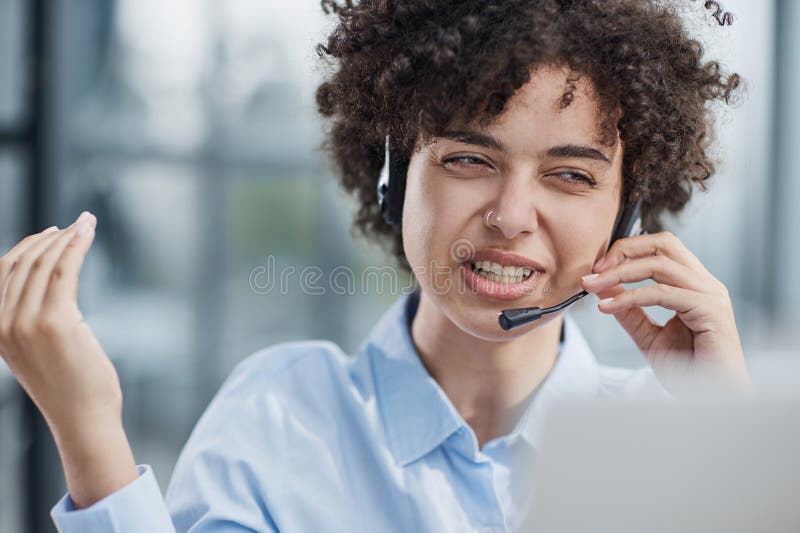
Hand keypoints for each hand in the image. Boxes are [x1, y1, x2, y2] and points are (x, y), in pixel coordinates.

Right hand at [0, 211, 137, 507]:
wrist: (83, 419)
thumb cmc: (71, 387)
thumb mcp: (37, 350)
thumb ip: (32, 320)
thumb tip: (49, 286)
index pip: (3, 272)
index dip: (28, 245)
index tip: (53, 231)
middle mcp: (1, 324)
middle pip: (23, 262)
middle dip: (51, 237)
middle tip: (77, 224)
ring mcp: (25, 322)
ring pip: (44, 263)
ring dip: (67, 237)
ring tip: (86, 223)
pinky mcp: (55, 321)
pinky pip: (64, 270)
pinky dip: (76, 245)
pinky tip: (88, 232)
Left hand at [579, 231, 750, 395]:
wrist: (712, 399)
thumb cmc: (687, 370)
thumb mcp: (648, 336)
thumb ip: (629, 311)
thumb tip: (602, 287)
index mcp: (694, 285)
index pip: (661, 247)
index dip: (627, 250)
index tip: (596, 267)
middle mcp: (705, 284)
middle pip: (664, 243)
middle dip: (624, 250)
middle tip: (594, 269)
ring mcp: (711, 296)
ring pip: (660, 265)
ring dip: (620, 273)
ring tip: (593, 285)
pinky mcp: (711, 311)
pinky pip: (663, 294)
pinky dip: (631, 297)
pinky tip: (608, 308)